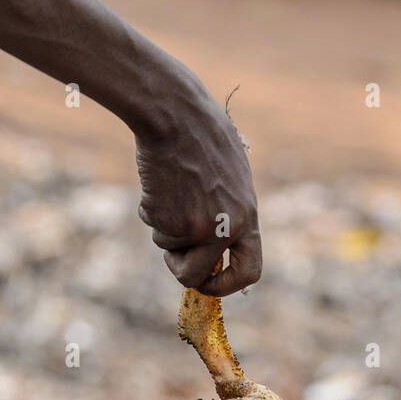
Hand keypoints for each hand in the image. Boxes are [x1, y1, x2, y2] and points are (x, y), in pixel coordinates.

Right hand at [135, 75, 261, 297]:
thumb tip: (218, 250)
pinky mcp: (171, 220)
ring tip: (168, 189)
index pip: (250, 271)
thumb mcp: (231, 176)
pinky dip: (150, 209)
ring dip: (163, 228)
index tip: (209, 283)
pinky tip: (158, 180)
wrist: (175, 114)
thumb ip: (229, 212)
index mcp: (248, 215)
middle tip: (173, 259)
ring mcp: (199, 228)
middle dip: (182, 273)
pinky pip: (155, 228)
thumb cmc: (202, 136)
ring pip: (169, 249)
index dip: (227, 285)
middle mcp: (228, 228)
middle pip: (198, 276)